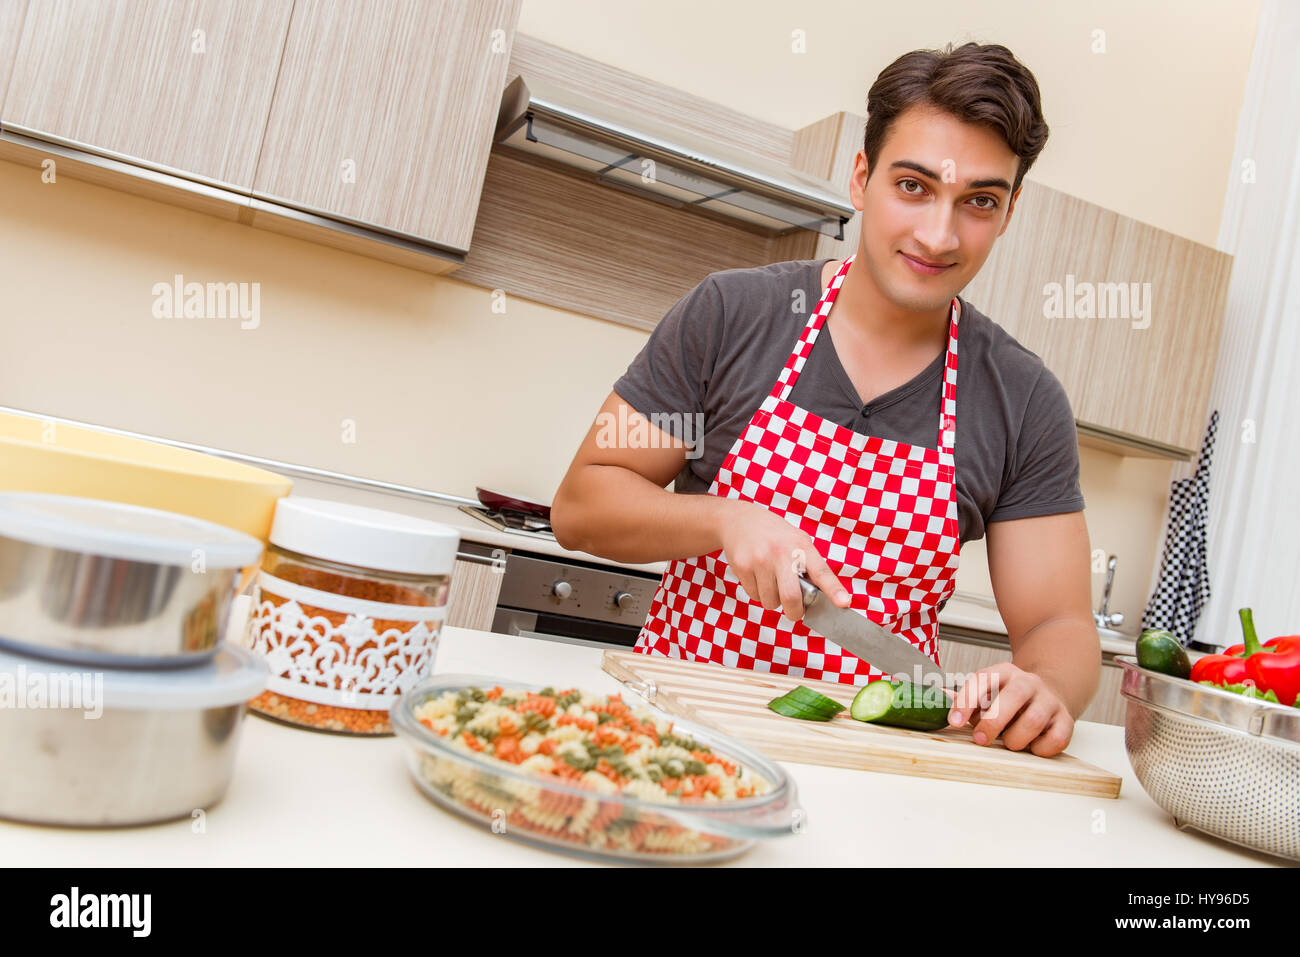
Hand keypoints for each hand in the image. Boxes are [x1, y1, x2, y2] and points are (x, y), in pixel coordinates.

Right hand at [718, 500, 850, 622]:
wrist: (739, 519)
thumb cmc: (774, 534)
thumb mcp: (796, 541)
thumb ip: (808, 565)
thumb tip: (819, 596)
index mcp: (801, 546)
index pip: (821, 572)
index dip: (834, 589)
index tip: (844, 603)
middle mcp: (781, 552)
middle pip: (791, 597)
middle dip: (794, 612)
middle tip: (795, 611)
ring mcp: (760, 560)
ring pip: (770, 601)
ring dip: (773, 601)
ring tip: (772, 583)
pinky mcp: (742, 567)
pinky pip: (754, 596)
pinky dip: (758, 593)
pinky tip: (757, 577)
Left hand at [946, 662, 1073, 756]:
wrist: (1049, 692)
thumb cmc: (1008, 699)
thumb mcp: (986, 692)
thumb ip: (963, 699)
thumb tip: (935, 697)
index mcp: (1004, 672)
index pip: (983, 680)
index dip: (966, 701)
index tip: (954, 722)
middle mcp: (1028, 683)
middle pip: (1013, 696)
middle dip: (993, 722)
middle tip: (981, 739)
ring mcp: (1049, 701)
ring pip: (1034, 720)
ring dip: (1016, 739)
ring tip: (1008, 743)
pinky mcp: (1066, 720)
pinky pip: (1057, 738)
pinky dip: (1040, 748)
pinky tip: (1031, 747)